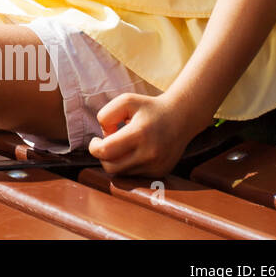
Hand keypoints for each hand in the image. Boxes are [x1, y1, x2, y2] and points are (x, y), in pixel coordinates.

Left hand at [87, 91, 208, 178]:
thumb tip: (104, 137)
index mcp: (139, 133)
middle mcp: (149, 154)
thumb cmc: (149, 108)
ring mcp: (156, 166)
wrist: (181, 117)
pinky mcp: (160, 173)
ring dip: (115, 161)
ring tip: (122, 146)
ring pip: (121, 174)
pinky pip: (134, 175)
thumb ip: (106, 116)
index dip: (94, 147)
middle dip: (102, 156)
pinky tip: (133, 152)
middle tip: (106, 144)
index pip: (105, 151)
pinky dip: (128, 166)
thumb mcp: (125, 101)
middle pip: (110, 167)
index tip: (96, 139)